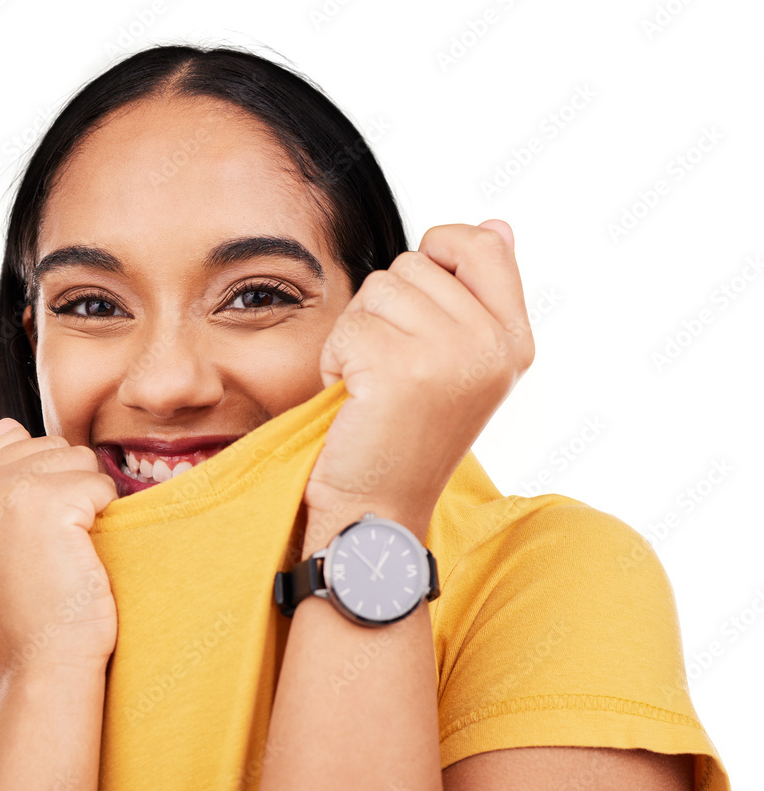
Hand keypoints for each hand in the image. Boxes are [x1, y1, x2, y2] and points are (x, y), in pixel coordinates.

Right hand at [0, 418, 120, 678]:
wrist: (45, 662)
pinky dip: (105, 516)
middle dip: (64, 490)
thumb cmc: (31, 603)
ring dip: (86, 502)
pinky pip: (101, 482)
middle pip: (48, 445)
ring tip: (63, 551)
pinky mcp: (43, 502)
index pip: (13, 444)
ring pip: (76, 458)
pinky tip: (79, 554)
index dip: (39, 489)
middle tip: (49, 550)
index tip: (26, 542)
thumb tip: (9, 425)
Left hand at [303, 220, 532, 548]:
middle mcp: (492, 344)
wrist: (378, 506)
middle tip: (395, 370)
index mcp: (513, 340)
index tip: (420, 303)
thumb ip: (480, 293)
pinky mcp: (399, 367)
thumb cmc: (408, 433)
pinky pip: (347, 324)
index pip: (484, 244)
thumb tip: (498, 224)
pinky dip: (337, 360)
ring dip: (360, 334)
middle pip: (415, 264)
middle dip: (388, 309)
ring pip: (378, 288)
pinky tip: (356, 400)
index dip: (440, 252)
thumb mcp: (462, 361)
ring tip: (376, 386)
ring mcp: (450, 353)